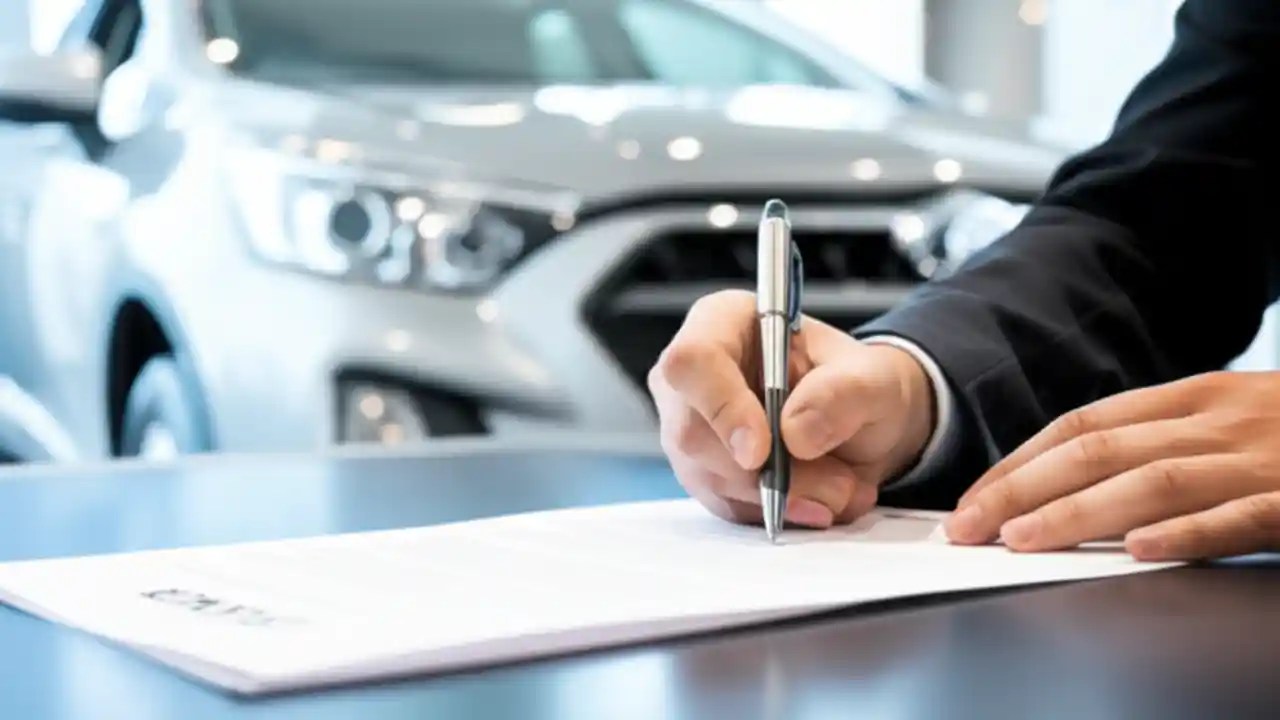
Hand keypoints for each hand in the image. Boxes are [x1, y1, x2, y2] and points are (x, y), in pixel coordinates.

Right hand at [648, 290, 935, 528]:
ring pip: (710, 478)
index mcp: (723, 324)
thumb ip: (843, 393)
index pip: (693, 361)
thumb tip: (795, 433)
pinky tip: (816, 502)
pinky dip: (775, 513)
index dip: (721, 407)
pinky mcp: (703, 473)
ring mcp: (690, 428)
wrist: (861, 424)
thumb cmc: (856, 385)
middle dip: (767, 472)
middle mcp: (693, 377)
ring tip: (841, 490)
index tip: (761, 450)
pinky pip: (725, 505)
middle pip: (693, 433)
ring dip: (780, 497)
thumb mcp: (873, 378)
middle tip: (836, 484)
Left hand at [943, 371, 1279, 560]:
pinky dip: (1186, 532)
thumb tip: (1071, 479)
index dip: (1020, 462)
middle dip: (1022, 490)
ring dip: (1076, 511)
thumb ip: (1160, 439)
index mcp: (1193, 397)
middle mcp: (1218, 419)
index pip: (1082, 426)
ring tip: (1020, 541)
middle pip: (1099, 450)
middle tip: (969, 528)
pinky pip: (1240, 515)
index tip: (974, 499)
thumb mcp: (1227, 418)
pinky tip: (1138, 549)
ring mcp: (1261, 456)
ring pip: (1153, 480)